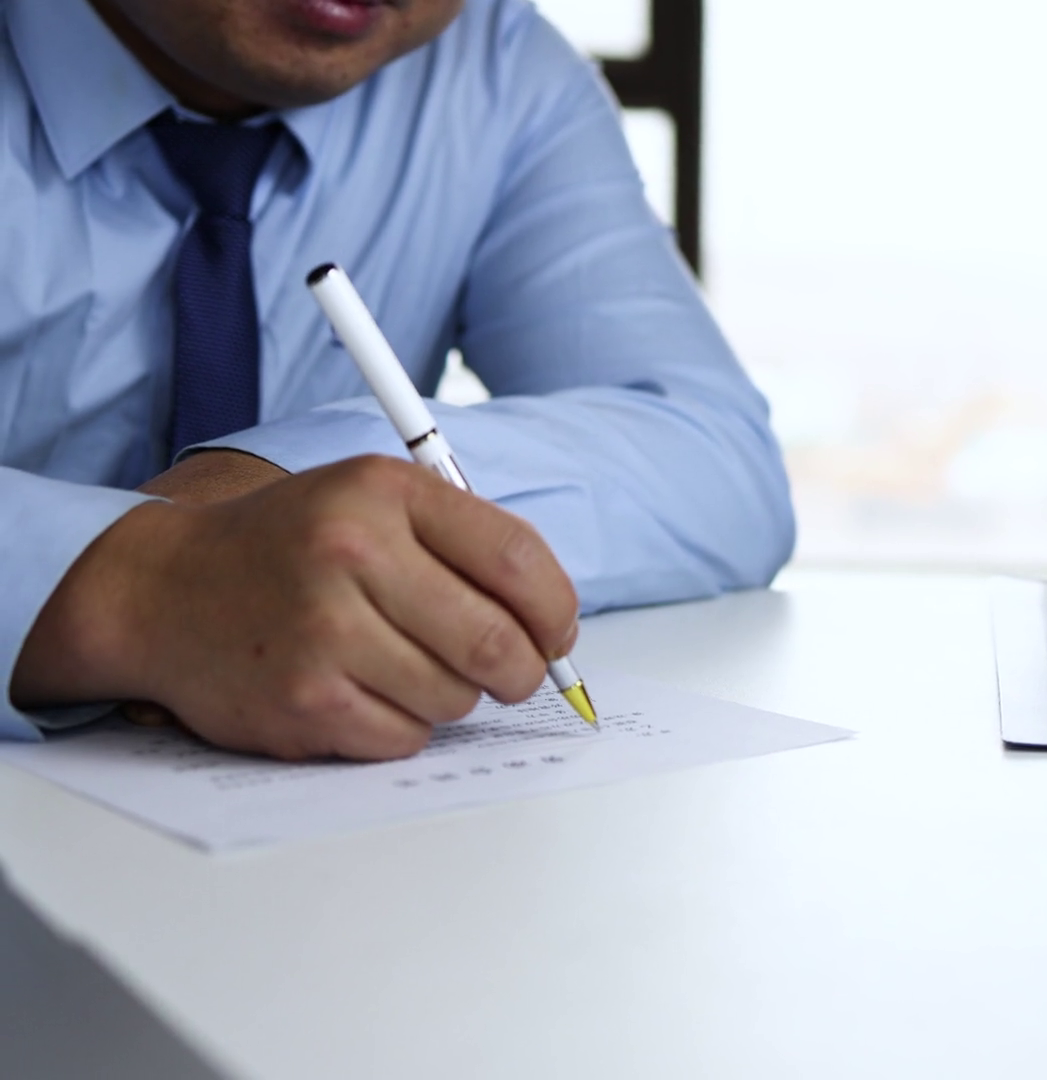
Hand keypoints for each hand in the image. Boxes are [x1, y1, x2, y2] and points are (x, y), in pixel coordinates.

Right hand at [12, 456, 579, 760]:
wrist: (162, 589)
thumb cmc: (291, 546)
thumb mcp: (374, 501)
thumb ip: (468, 544)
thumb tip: (557, 625)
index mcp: (384, 493)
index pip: (518, 562)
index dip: (557, 611)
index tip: (558, 633)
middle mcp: (351, 555)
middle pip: (499, 644)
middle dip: (522, 669)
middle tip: (509, 671)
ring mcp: (323, 633)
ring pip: (457, 697)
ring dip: (452, 694)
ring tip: (405, 664)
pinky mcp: (302, 702)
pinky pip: (406, 738)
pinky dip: (403, 726)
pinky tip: (364, 691)